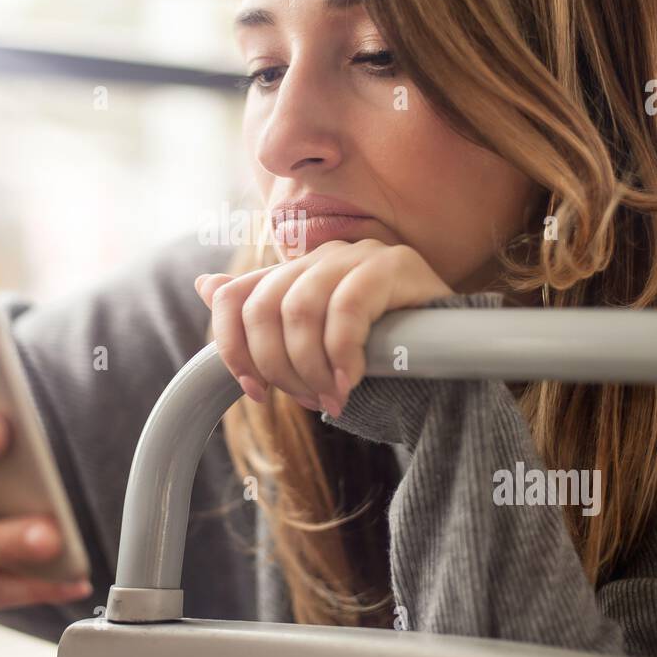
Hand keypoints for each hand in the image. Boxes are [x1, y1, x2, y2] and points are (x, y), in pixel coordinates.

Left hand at [193, 238, 454, 416]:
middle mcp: (320, 256)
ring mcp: (358, 255)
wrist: (451, 371)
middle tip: (309, 401)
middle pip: (263, 309)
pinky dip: (343, 355)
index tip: (255, 394)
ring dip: (310, 367)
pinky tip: (353, 382)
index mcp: (295, 273)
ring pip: (299, 310)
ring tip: (333, 397)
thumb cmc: (378, 363)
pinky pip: (346, 311)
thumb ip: (261, 316)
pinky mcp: (394, 265)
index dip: (232, 348)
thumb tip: (205, 285)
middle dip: (278, 366)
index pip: (235, 298)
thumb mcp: (311, 349)